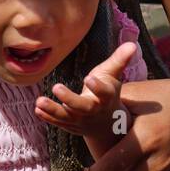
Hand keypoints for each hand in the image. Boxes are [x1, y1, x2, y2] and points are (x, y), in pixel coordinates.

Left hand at [34, 42, 136, 159]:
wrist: (108, 123)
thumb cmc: (108, 92)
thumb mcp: (113, 76)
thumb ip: (119, 60)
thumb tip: (132, 44)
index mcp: (107, 97)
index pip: (104, 93)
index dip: (98, 87)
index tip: (89, 77)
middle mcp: (95, 111)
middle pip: (84, 108)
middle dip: (70, 99)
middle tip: (56, 87)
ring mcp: (82, 121)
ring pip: (67, 117)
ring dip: (53, 110)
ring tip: (39, 101)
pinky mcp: (71, 126)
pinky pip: (59, 122)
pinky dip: (48, 116)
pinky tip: (36, 109)